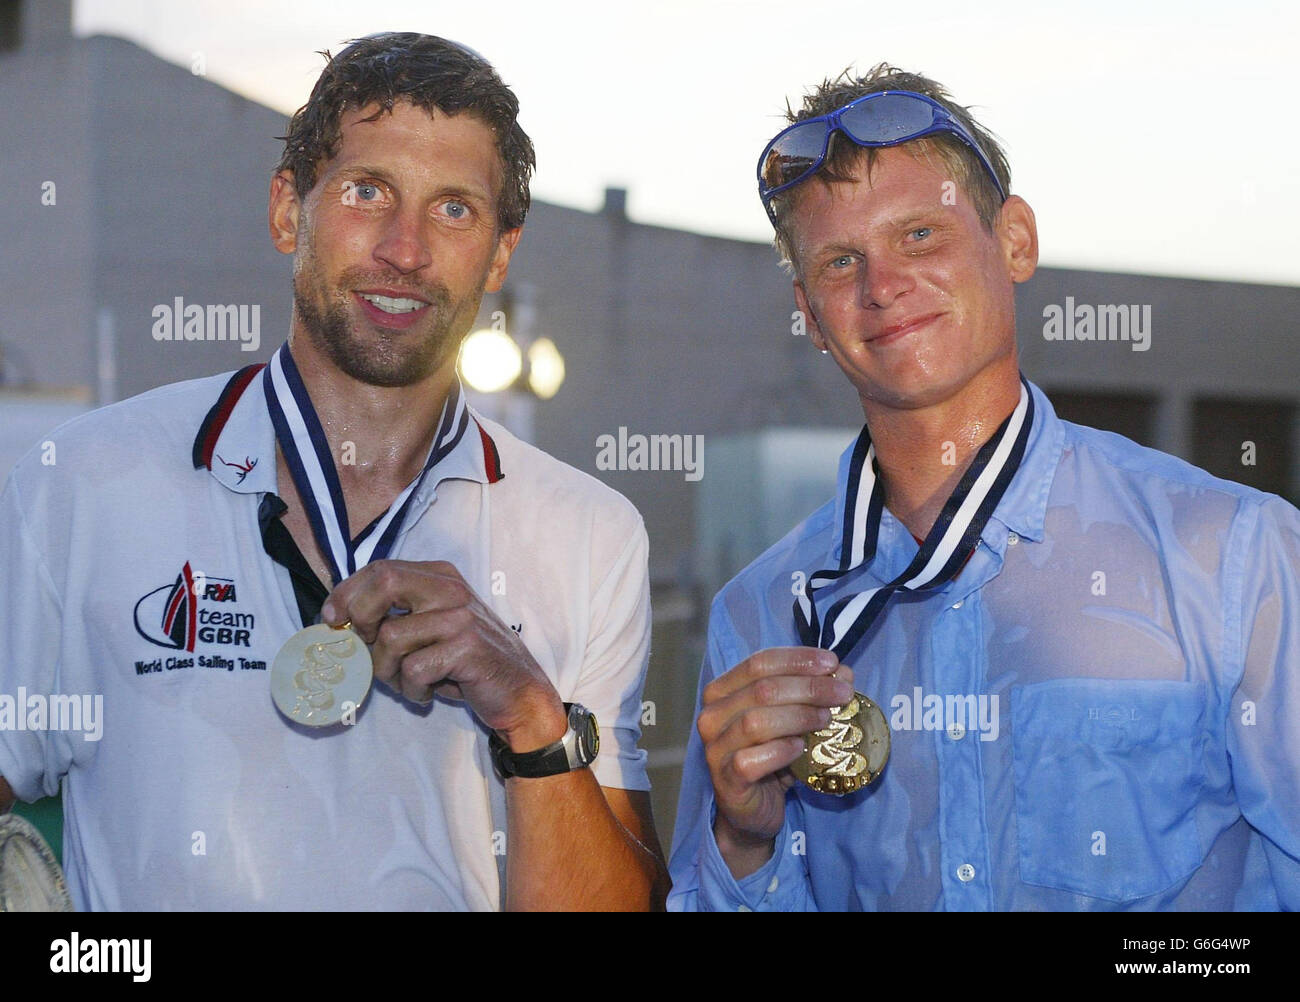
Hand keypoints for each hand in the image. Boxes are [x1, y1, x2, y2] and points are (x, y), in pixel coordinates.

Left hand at [321, 560, 565, 749]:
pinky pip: (413, 670)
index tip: (330, 619)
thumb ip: (395, 615)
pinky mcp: (467, 647)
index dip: (346, 593)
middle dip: (360, 617)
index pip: (380, 569)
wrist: (519, 691)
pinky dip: (412, 690)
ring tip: (408, 682)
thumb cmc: (465, 663)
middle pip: (384, 583)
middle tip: (362, 645)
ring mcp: (460, 617)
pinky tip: (429, 693)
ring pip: (390, 637)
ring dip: (387, 672)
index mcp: (440, 576)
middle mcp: (451, 589)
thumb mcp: (431, 627)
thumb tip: (338, 620)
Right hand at [696, 647, 851, 873]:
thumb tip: (844, 672)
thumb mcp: (792, 720)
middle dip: (809, 687)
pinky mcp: (726, 781)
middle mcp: (712, 716)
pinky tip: (800, 749)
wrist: (753, 810)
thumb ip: (812, 694)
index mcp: (722, 691)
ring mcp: (715, 749)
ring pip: (756, 722)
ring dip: (798, 716)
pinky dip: (780, 751)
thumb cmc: (770, 757)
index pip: (759, 663)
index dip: (798, 660)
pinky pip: (751, 760)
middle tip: (843, 692)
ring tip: (826, 718)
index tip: (832, 663)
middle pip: (762, 690)